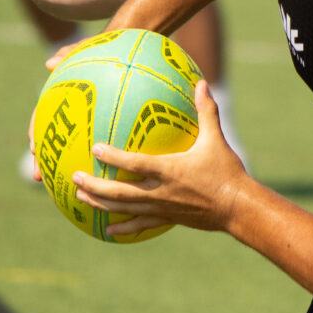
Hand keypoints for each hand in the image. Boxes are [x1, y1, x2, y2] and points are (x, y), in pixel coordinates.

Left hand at [70, 81, 247, 235]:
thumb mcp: (216, 140)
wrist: (238, 208)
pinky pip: (140, 225)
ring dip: (100, 203)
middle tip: (75, 177)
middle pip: (120, 192)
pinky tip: (109, 229)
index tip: (95, 149)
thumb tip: (202, 83)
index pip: (135, 164)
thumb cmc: (227, 172)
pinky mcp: (167, 219)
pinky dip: (124, 227)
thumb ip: (207, 111)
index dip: (114, 157)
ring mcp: (161, 209)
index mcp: (169, 170)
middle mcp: (160, 192)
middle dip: (94, 185)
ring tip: (80, 197)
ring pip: (124, 208)